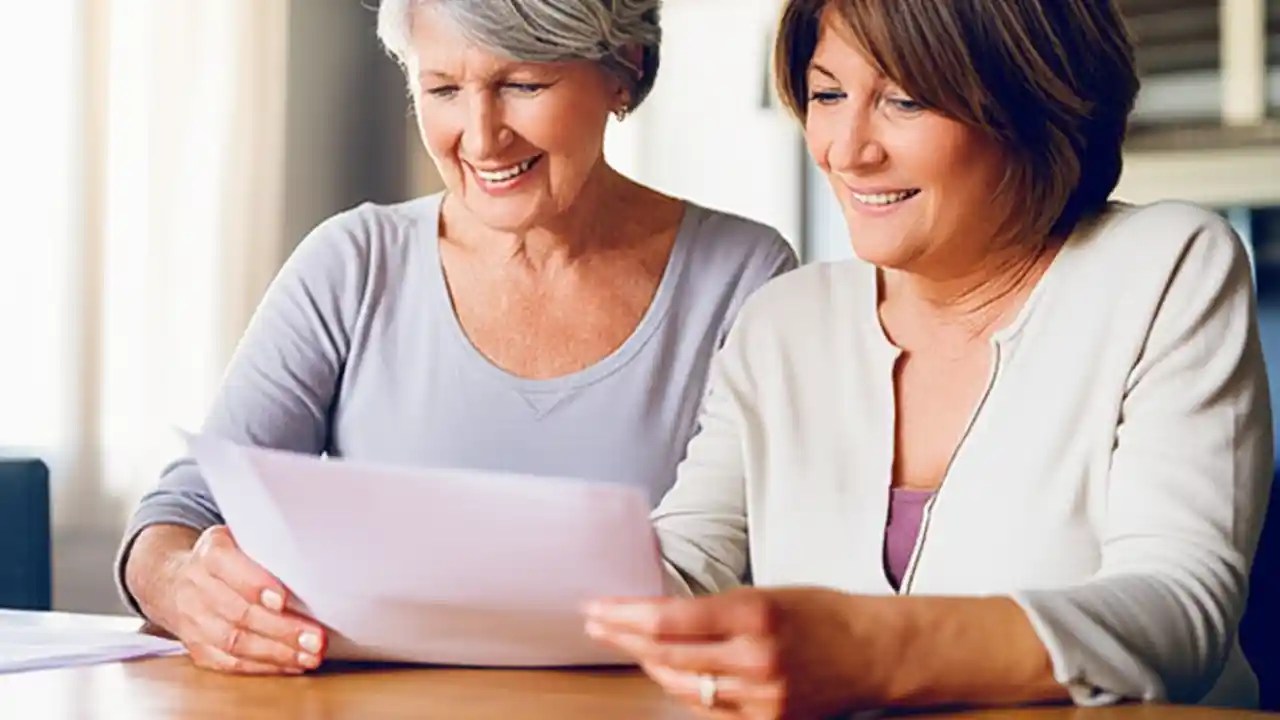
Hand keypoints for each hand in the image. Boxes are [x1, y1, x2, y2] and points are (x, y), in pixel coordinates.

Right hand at [151, 525, 326, 674]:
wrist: (174, 581)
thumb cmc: (227, 558)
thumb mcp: (241, 538)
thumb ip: (268, 546)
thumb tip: (314, 563)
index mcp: (209, 553)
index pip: (225, 564)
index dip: (254, 584)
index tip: (282, 599)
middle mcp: (196, 587)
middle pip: (237, 612)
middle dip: (281, 628)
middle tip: (316, 638)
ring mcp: (193, 621)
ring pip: (235, 642)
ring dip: (278, 653)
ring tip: (311, 655)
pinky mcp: (197, 648)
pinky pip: (230, 663)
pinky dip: (265, 666)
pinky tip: (292, 663)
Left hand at [584, 587, 875, 718]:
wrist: (875, 652)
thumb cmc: (823, 614)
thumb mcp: (768, 593)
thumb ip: (715, 608)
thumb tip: (658, 613)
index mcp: (755, 614)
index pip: (669, 619)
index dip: (625, 615)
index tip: (597, 607)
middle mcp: (755, 658)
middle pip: (666, 655)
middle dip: (624, 638)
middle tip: (597, 624)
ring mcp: (761, 697)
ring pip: (681, 686)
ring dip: (649, 664)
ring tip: (628, 644)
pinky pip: (708, 709)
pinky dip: (684, 689)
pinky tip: (667, 672)